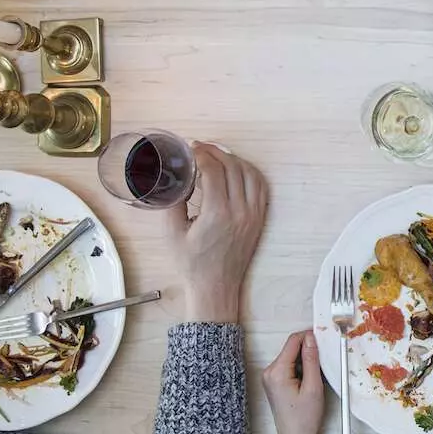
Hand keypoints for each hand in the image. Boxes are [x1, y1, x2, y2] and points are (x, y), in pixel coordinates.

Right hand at [163, 143, 267, 322]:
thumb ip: (172, 203)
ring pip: (250, 174)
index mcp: (218, 214)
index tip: (190, 148)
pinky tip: (235, 168)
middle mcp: (241, 212)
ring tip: (216, 155)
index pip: (214, 171)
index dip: (202, 154)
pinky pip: (260, 187)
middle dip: (216, 152)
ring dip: (234, 159)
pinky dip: (249, 172)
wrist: (215, 286)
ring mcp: (254, 215)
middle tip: (200, 148)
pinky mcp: (260, 219)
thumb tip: (173, 177)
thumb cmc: (192, 263)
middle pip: (233, 167)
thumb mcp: (172, 233)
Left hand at [263, 330, 325, 433]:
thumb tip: (311, 338)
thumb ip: (311, 360)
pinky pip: (290, 366)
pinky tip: (311, 380)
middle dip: (309, 350)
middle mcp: (269, 372)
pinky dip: (302, 369)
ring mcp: (270, 377)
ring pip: (292, 357)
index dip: (310, 336)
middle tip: (326, 360)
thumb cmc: (305, 418)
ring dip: (307, 361)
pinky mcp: (274, 382)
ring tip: (318, 376)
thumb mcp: (313, 386)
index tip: (325, 337)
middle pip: (291, 348)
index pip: (293, 341)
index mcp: (276, 371)